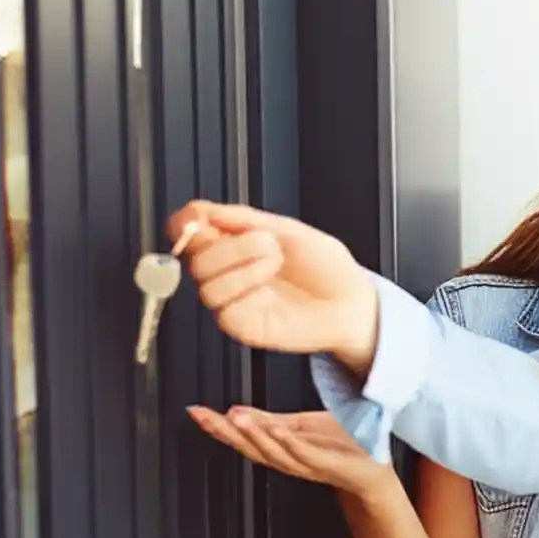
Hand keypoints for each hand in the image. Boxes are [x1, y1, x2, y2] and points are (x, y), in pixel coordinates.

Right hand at [168, 201, 378, 371]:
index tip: (194, 218)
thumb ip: (244, 219)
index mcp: (237, 245)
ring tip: (274, 264)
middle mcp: (231, 273)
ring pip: (207, 287)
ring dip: (244, 268)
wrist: (352, 302)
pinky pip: (226, 312)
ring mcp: (236, 301)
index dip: (186, 223)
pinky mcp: (244, 327)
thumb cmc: (327, 268)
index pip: (194, 233)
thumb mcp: (289, 230)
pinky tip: (270, 291)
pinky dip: (249, 295)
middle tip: (267, 243)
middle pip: (196, 260)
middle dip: (231, 246)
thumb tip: (205, 210)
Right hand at [188, 405, 395, 500]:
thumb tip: (235, 410)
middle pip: (250, 448)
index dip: (217, 426)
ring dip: (253, 435)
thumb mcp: (300, 425)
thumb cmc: (340, 446)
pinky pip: (304, 453)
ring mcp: (306, 463)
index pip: (242, 438)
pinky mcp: (328, 462)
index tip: (196, 412)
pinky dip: (288, 441)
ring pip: (273, 452)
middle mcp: (288, 459)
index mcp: (280, 448)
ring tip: (235, 418)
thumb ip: (268, 419)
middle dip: (226, 432)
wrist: (374, 467)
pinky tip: (276, 428)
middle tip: (205, 417)